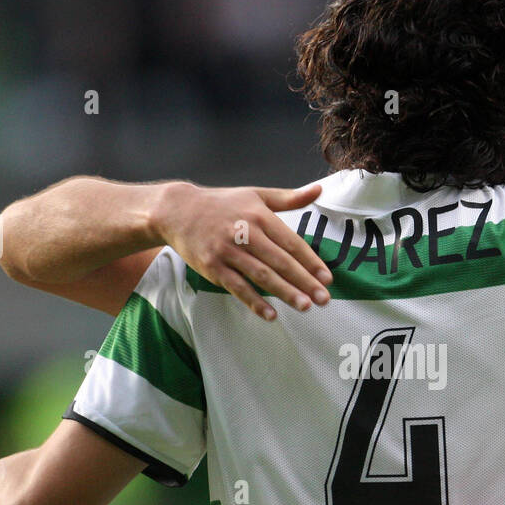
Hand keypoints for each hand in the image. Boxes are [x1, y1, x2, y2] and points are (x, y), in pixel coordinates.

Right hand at [153, 182, 330, 320]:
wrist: (177, 211)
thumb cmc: (222, 204)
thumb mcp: (256, 195)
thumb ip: (288, 198)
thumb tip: (319, 190)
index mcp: (259, 216)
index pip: (291, 242)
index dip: (310, 262)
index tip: (327, 279)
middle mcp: (245, 233)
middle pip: (280, 261)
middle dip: (304, 282)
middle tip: (324, 300)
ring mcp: (227, 251)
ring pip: (261, 275)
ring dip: (284, 293)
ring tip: (304, 307)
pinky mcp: (212, 267)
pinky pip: (237, 287)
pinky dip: (254, 302)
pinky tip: (271, 315)